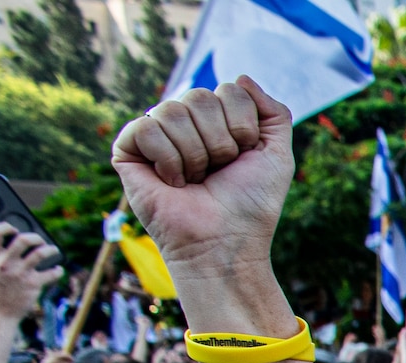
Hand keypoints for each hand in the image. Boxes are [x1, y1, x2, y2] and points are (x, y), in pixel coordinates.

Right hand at [0, 224, 59, 319]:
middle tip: (40, 239)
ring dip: (51, 249)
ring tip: (54, 250)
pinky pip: (52, 273)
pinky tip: (58, 270)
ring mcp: (19, 273)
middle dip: (36, 237)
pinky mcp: (33, 285)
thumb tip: (20, 243)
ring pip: (41, 253)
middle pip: (23, 240)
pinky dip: (58, 270)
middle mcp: (5, 263)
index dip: (5, 226)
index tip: (14, 228)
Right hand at [112, 80, 293, 278]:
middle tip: (217, 172)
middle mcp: (185, 123)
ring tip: (195, 180)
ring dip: (196, 154)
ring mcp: (156, 134)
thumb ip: (273, 113)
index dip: (243, 127)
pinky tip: (172, 183)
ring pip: (173, 110)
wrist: (225, 242)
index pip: (230, 91)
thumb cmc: (251, 205)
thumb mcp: (277, 155)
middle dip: (220, 142)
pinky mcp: (128, 149)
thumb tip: (241, 76)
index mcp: (217, 121)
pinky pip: (146, 127)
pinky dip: (168, 159)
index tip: (243, 158)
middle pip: (201, 97)